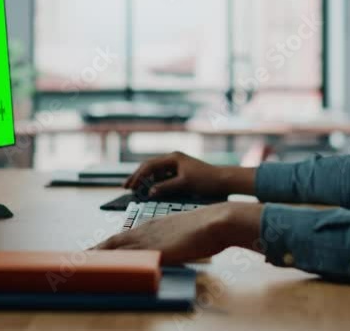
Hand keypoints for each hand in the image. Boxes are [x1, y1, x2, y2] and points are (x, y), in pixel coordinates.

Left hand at [94, 202, 262, 264]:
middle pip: (113, 241)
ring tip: (82, 265)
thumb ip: (172, 240)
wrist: (215, 222)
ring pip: (116, 248)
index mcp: (151, 226)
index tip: (94, 251)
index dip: (107, 245)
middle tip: (79, 259)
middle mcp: (146, 231)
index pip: (122, 236)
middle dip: (96, 251)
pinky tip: (105, 269)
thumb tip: (171, 248)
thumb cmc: (205, 228)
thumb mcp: (183, 232)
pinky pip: (128, 258)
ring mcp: (149, 240)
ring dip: (99, 257)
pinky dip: (114, 263)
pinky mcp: (155, 251)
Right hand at [124, 152, 253, 198]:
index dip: (137, 175)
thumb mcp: (184, 184)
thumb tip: (150, 192)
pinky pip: (163, 176)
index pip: (149, 165)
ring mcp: (176, 165)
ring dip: (145, 179)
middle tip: (126, 186)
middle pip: (149, 166)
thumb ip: (166, 187)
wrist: (224, 180)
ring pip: (155, 171)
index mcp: (173, 157)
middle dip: (137, 176)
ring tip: (135, 189)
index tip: (130, 186)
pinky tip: (150, 189)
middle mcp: (173, 158)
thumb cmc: (206, 180)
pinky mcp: (180, 172)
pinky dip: (155, 182)